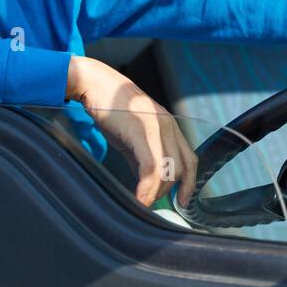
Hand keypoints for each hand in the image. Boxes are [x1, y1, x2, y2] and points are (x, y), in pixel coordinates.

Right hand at [66, 56, 198, 207]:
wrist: (96, 84)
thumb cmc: (112, 109)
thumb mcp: (132, 136)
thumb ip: (142, 157)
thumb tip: (145, 183)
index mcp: (169, 126)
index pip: (190, 160)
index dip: (189, 184)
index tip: (182, 202)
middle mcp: (168, 125)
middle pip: (181, 168)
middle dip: (166, 191)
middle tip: (150, 203)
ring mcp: (157, 126)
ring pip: (168, 169)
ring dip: (156, 192)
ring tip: (142, 202)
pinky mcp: (141, 130)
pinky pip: (151, 167)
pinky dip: (146, 187)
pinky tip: (139, 198)